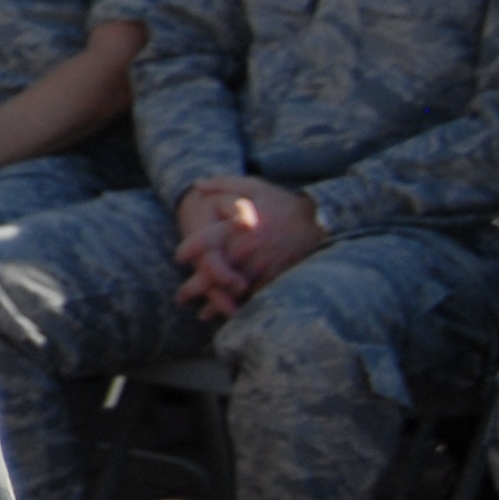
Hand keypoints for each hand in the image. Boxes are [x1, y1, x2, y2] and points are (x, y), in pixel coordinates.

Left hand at [173, 176, 323, 318]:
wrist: (319, 219)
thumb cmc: (281, 202)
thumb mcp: (253, 185)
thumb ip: (223, 185)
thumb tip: (196, 185)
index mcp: (242, 226)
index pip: (209, 240)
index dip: (191, 250)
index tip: (179, 257)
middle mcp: (252, 248)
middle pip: (218, 272)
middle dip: (197, 287)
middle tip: (181, 298)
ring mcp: (266, 264)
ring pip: (236, 289)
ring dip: (217, 304)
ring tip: (202, 314)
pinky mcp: (279, 276)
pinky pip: (257, 294)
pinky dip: (243, 306)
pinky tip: (230, 314)